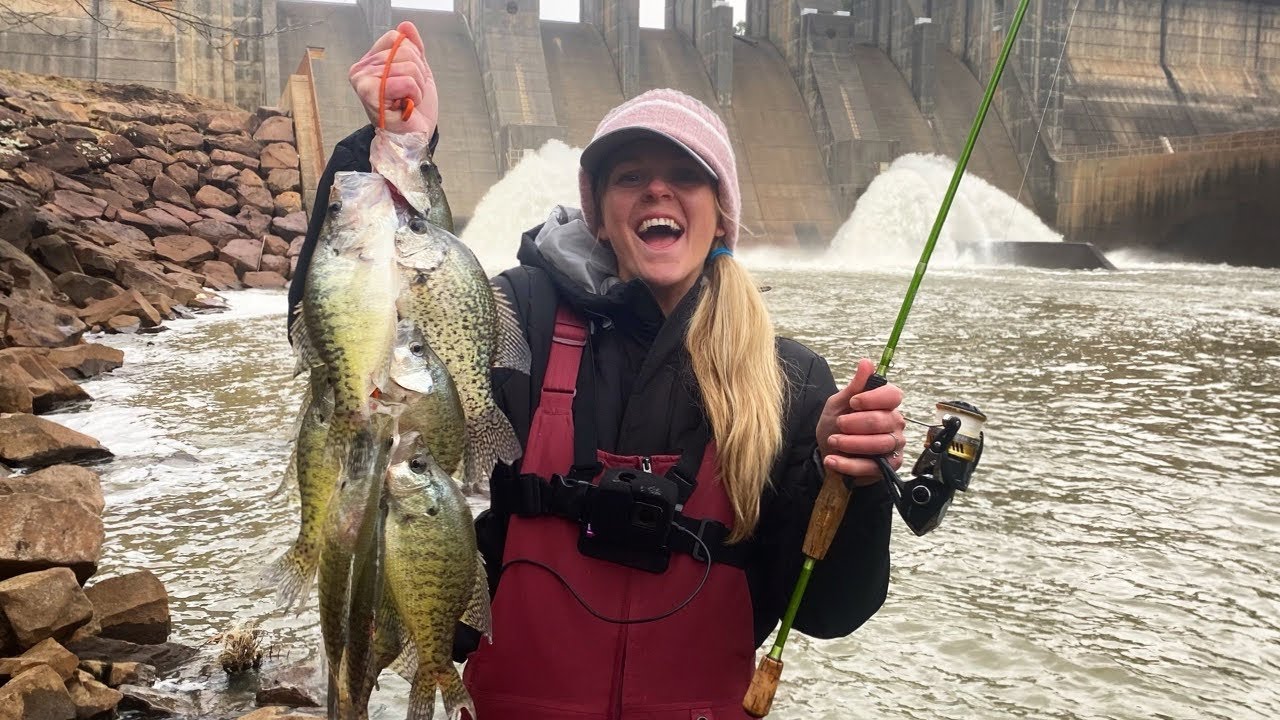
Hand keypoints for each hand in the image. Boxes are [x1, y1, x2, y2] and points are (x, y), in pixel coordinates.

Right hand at [348, 21, 437, 135]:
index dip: (413, 57)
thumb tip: (406, 26)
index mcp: (369, 61)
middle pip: (404, 51)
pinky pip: (405, 80)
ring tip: (406, 101)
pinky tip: (405, 106)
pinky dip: (414, 94)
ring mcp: (363, 80)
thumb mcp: (418, 73)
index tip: (408, 80)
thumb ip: (413, 48)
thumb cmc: (413, 110)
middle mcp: (361, 69)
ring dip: (417, 87)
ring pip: (408, 66)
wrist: (414, 136)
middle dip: (417, 75)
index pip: (396, 39)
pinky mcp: (369, 92)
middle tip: (408, 94)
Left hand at [816, 358, 905, 483]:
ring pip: (879, 444)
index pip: (893, 395)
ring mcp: (894, 445)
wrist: (829, 452)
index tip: (853, 402)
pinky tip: (833, 460)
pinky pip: (872, 467)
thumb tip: (866, 362)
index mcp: (886, 404)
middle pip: (883, 420)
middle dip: (855, 423)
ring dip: (851, 443)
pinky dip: (848, 465)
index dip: (873, 398)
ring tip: (833, 441)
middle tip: (839, 424)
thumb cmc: (837, 426)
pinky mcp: (889, 466)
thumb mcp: (839, 404)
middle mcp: (895, 423)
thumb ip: (854, 386)